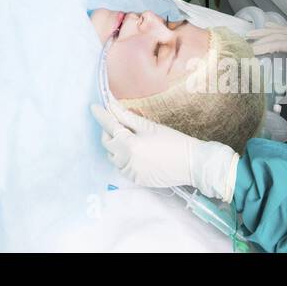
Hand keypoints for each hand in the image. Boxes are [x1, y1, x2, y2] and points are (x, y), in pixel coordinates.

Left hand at [91, 104, 238, 201]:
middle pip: (108, 143)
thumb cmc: (174, 141)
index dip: (101, 115)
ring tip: (128, 137)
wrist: (192, 164)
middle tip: (117, 121)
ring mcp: (131, 173)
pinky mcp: (136, 180)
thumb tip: (111, 105)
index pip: (109, 126)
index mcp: (130, 145)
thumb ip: (127, 117)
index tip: (94, 107)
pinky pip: (122, 167)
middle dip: (109, 131)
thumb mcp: (150, 126)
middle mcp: (127, 161)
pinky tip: (135, 151)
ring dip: (115, 146)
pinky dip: (123, 158)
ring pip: (113, 156)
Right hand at [245, 23, 286, 80]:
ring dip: (266, 30)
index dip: (264, 47)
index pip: (278, 44)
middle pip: (276, 34)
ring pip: (280, 30)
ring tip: (254, 31)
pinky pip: (286, 31)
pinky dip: (276, 29)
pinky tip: (273, 29)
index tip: (251, 51)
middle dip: (261, 36)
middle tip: (245, 39)